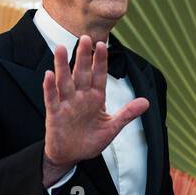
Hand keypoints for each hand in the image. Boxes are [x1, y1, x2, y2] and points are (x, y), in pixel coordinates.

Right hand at [42, 36, 148, 169]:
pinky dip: (50, 88)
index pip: (99, 76)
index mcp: (95, 98)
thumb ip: (127, 114)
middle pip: (81, 73)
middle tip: (84, 37)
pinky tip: (49, 75)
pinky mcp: (55, 114)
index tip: (102, 45)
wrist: (72, 156)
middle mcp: (80, 97)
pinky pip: (52, 99)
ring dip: (62, 65)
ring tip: (60, 48)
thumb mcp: (113, 128)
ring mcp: (67, 104)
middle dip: (83, 57)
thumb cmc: (90, 140)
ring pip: (64, 81)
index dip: (100, 61)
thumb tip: (146, 102)